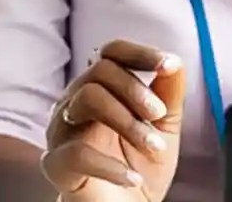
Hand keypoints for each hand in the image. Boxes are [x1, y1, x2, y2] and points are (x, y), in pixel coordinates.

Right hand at [40, 40, 186, 200]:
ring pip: (87, 99)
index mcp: (101, 89)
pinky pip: (77, 152)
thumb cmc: (139, 164)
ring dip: (128, 121)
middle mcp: (76, 104)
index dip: (140, 53)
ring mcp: (62, 133)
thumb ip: (169, 93)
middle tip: (158, 116)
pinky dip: (111, 165)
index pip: (111, 53)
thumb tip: (175, 62)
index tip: (168, 65)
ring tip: (154, 147)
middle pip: (99, 71)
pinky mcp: (57, 164)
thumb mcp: (164, 126)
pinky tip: (133, 178)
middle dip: (136, 90)